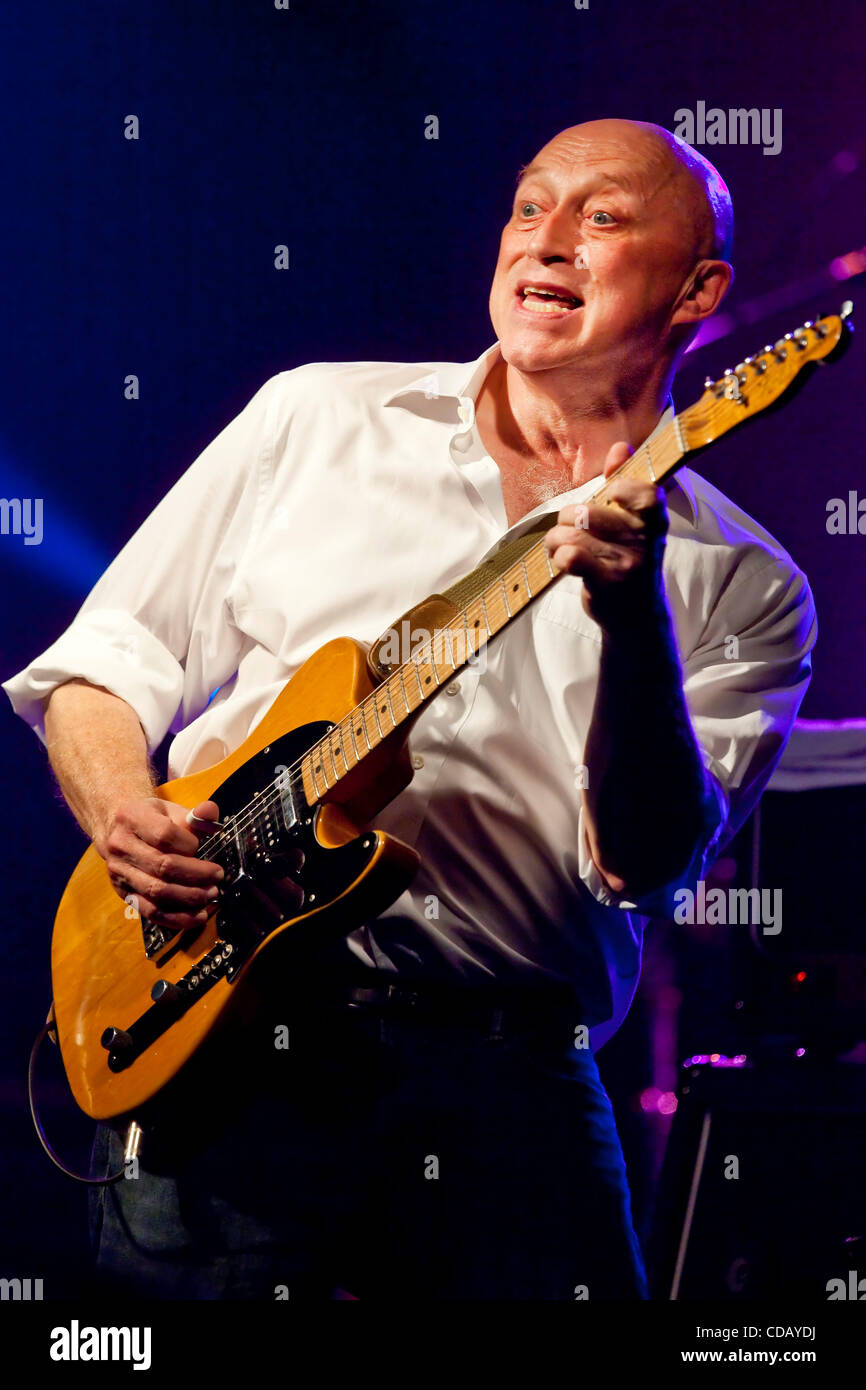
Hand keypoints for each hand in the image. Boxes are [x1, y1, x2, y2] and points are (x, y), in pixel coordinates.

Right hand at [94, 797, 224, 930]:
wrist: (116, 829)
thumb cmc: (150, 819)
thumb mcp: (170, 810)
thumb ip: (195, 814)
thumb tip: (210, 813)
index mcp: (132, 818)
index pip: (164, 835)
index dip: (188, 844)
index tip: (200, 846)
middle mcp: (121, 846)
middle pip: (162, 866)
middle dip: (196, 875)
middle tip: (217, 877)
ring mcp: (119, 872)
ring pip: (156, 892)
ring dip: (189, 898)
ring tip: (211, 894)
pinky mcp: (124, 893)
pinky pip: (150, 912)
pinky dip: (176, 918)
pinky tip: (197, 917)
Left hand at [543, 441, 668, 630]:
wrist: (637, 618)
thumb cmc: (629, 561)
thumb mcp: (633, 524)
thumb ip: (625, 483)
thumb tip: (620, 446)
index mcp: (654, 520)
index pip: (644, 491)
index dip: (620, 488)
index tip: (609, 497)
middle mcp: (644, 540)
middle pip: (584, 512)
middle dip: (566, 521)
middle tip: (570, 531)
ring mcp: (627, 563)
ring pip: (569, 534)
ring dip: (555, 541)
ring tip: (561, 549)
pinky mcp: (607, 584)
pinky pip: (569, 556)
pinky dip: (556, 556)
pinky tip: (560, 561)